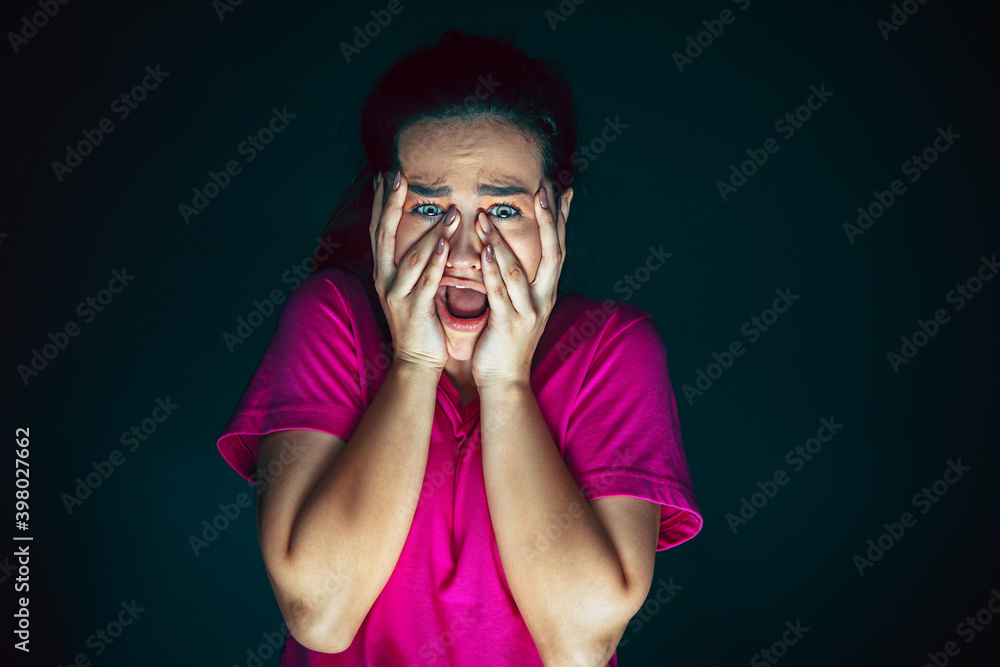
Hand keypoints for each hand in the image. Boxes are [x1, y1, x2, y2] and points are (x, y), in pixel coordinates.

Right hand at [370, 170, 458, 371]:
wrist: (416, 360)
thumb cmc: (420, 321)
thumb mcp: (412, 287)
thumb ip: (417, 262)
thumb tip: (428, 234)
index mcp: (383, 272)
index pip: (378, 229)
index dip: (381, 202)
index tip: (386, 175)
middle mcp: (385, 279)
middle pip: (383, 234)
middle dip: (390, 203)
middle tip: (397, 175)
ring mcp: (397, 294)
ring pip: (413, 255)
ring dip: (431, 231)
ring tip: (449, 209)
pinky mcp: (414, 308)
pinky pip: (426, 280)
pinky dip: (435, 260)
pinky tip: (444, 243)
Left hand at [470, 183, 567, 388]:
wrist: (504, 381)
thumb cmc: (506, 341)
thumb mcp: (518, 306)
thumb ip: (517, 280)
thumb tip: (510, 252)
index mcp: (547, 292)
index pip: (559, 247)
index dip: (560, 218)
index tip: (561, 189)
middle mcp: (544, 298)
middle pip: (552, 251)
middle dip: (547, 219)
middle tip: (542, 188)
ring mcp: (529, 312)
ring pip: (518, 269)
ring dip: (501, 240)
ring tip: (486, 215)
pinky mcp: (509, 324)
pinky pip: (501, 292)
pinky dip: (493, 270)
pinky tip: (485, 251)